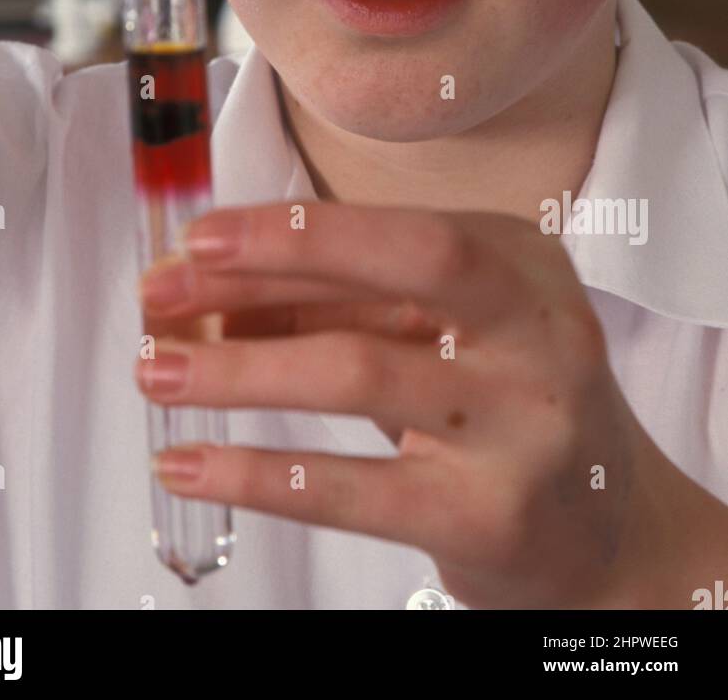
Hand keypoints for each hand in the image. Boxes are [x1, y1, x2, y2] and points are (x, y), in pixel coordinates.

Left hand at [135, 202, 704, 609]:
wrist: (610, 535)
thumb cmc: (505, 409)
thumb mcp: (444, 334)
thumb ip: (343, 305)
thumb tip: (207, 291)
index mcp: (523, 263)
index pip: (391, 230)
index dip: (286, 231)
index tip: (198, 238)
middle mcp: (537, 330)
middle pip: (402, 265)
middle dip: (274, 260)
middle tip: (165, 286)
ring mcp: (522, 425)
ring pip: (357, 373)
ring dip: (237, 370)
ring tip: (155, 372)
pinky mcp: (489, 515)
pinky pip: (351, 488)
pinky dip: (257, 473)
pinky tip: (191, 464)